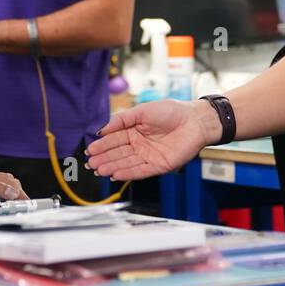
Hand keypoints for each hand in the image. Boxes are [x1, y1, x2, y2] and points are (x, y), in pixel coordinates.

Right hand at [85, 99, 213, 180]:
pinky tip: (116, 174)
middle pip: (118, 153)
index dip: (102, 145)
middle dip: (104, 158)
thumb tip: (102, 130)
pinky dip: (128, 173)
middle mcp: (140, 145)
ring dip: (112, 167)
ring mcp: (149, 156)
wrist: (194, 120)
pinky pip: (141, 171)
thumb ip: (121, 120)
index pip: (114, 139)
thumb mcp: (142, 111)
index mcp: (134, 131)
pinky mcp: (159, 166)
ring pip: (127, 163)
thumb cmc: (171, 111)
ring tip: (99, 170)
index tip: (89, 150)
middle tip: (90, 163)